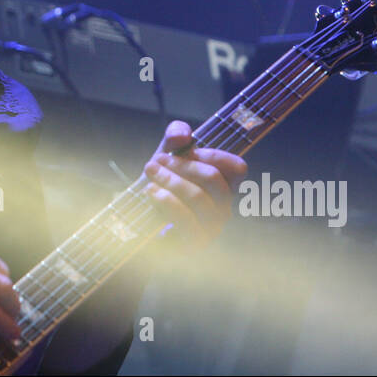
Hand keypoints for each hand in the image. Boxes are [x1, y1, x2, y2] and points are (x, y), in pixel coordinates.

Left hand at [142, 120, 246, 249]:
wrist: (139, 219)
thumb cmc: (161, 183)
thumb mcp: (167, 152)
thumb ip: (176, 133)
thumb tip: (183, 136)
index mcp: (224, 186)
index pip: (237, 168)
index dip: (211, 154)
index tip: (185, 149)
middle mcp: (223, 207)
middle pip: (213, 178)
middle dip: (182, 165)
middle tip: (156, 160)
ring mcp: (212, 227)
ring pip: (198, 196)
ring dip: (170, 180)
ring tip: (151, 174)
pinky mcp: (195, 243)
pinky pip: (186, 219)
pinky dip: (166, 200)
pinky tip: (151, 191)